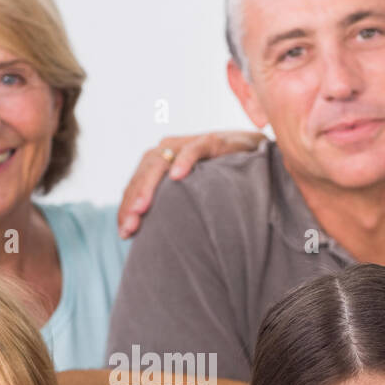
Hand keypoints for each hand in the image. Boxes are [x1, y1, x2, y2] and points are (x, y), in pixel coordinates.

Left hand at [117, 130, 265, 237]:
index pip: (136, 183)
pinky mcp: (215, 140)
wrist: (260, 158)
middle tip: (128, 227)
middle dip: (133, 201)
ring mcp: (192, 143)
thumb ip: (174, 211)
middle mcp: (172, 148)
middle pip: (143, 172)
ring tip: (142, 208)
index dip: (127, 207)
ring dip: (150, 184)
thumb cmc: (224, 183)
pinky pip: (197, 148)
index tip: (124, 234)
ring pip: (161, 159)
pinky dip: (186, 160)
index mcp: (162, 163)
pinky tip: (177, 177)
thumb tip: (150, 243)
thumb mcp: (193, 199)